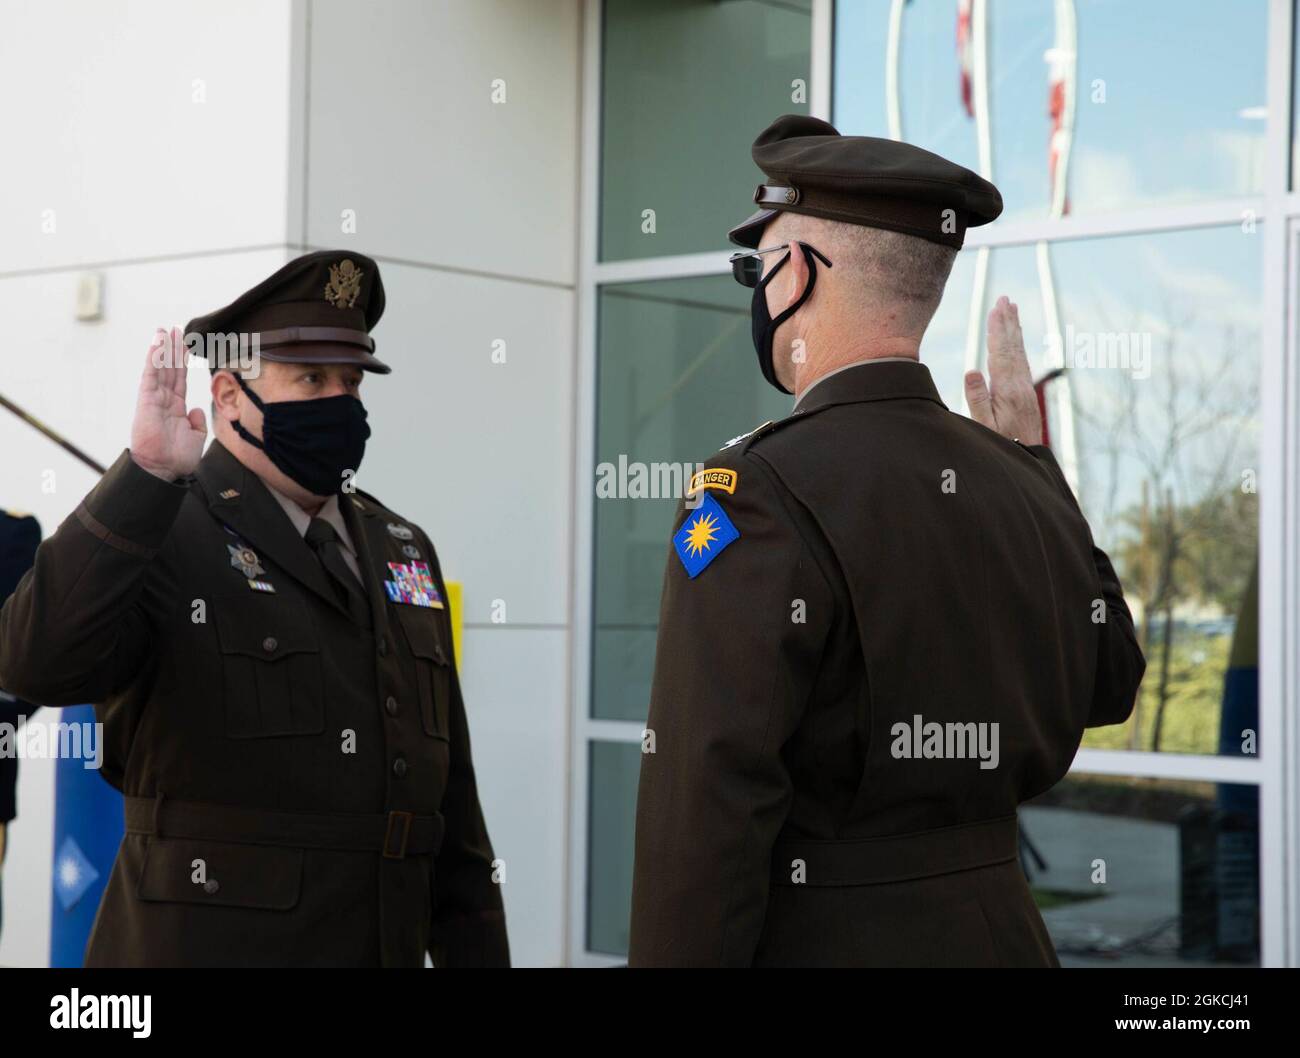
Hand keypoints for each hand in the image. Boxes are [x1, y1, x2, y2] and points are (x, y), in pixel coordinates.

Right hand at [129, 327, 206, 480]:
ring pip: (160, 368)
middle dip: (172, 349)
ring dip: (162, 349)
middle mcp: (164, 400)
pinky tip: (156, 344)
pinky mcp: (146, 401)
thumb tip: (197, 410)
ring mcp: (154, 399)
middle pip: (169, 369)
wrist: (164, 470)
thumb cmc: (178, 458)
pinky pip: (150, 376)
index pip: (180, 379)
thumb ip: (198, 422)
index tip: (185, 345)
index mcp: (176, 408)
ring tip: (164, 330)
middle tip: (174, 329)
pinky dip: (153, 360)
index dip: (182, 361)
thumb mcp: (196, 438)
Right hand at [964, 296, 1042, 445]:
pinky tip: (1015, 340)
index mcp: (1008, 390)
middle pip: (1013, 347)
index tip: (995, 309)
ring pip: (1019, 352)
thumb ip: (976, 399)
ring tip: (1012, 309)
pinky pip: (1022, 362)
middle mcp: (1021, 385)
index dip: (997, 330)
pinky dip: (1017, 345)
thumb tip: (971, 369)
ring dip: (1014, 330)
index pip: (1001, 353)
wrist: (1027, 460)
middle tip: (1005, 299)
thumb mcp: (982, 426)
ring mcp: (1026, 388)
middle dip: (1007, 322)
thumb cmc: (1000, 445)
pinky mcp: (1027, 394)